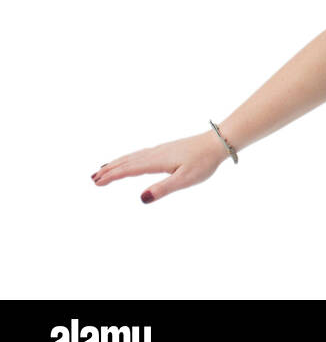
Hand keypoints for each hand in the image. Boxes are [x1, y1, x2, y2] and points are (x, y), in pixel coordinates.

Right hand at [91, 131, 228, 203]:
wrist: (217, 142)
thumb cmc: (203, 162)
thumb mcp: (184, 179)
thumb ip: (163, 189)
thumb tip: (142, 199)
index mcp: (156, 161)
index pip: (129, 169)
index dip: (112, 176)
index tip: (96, 182)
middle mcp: (155, 153)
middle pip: (127, 161)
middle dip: (110, 170)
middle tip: (92, 178)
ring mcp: (160, 150)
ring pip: (133, 156)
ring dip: (117, 162)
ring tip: (104, 168)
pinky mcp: (166, 149)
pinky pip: (141, 153)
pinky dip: (129, 158)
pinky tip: (131, 160)